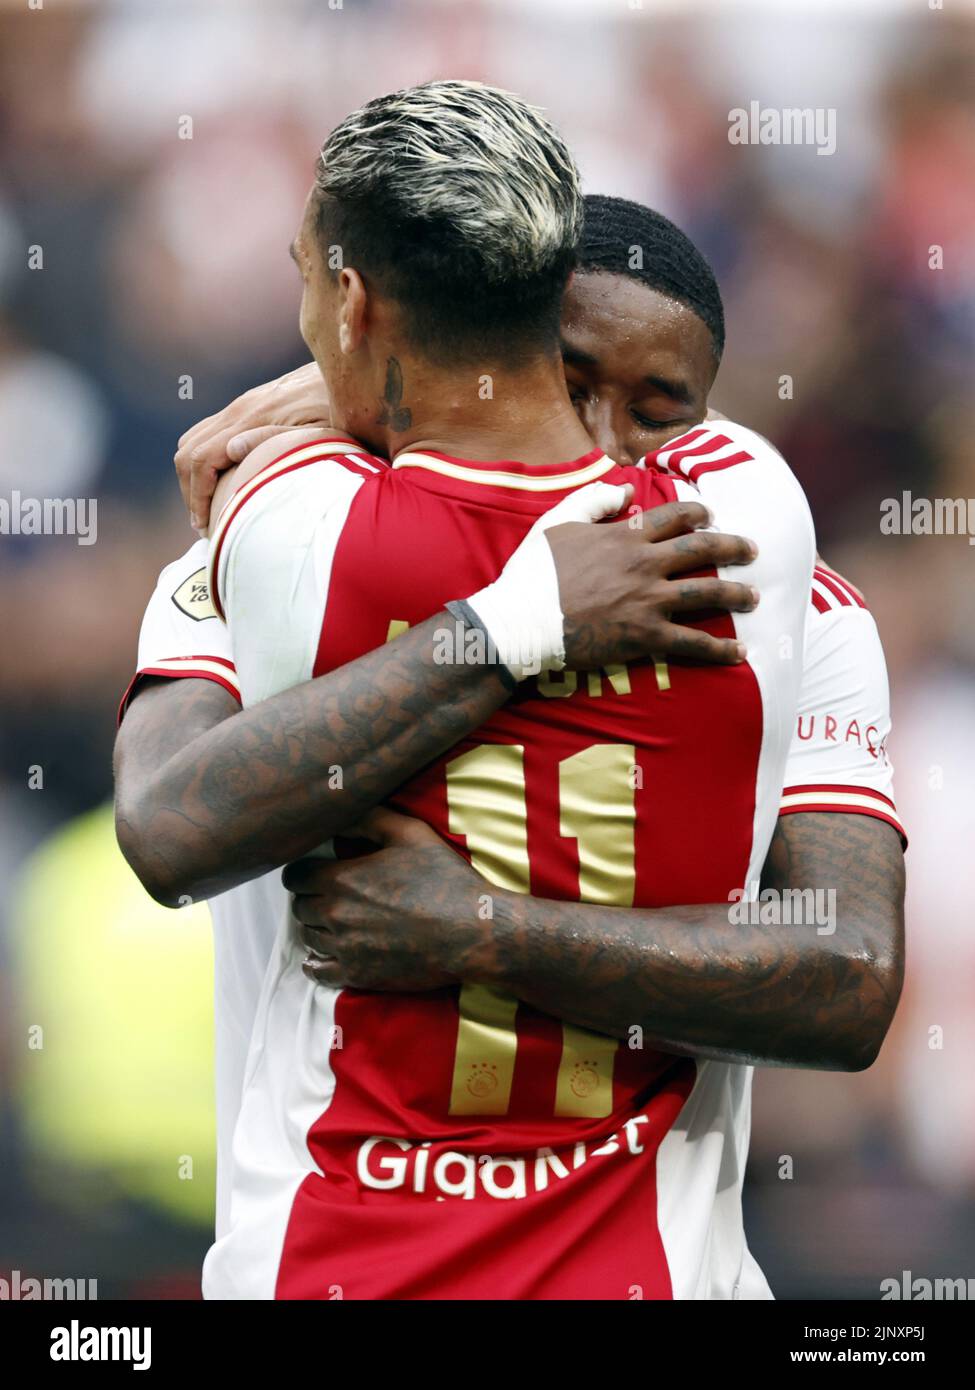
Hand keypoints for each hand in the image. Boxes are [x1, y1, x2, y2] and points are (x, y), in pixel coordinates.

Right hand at [175, 363, 329, 529]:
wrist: (351, 375)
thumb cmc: (342, 413)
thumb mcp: (319, 435)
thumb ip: (277, 441)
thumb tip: (232, 450)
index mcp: (252, 418)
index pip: (201, 459)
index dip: (197, 497)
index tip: (207, 527)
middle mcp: (240, 408)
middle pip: (188, 451)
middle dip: (190, 490)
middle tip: (206, 525)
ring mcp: (242, 405)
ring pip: (194, 439)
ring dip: (194, 475)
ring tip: (211, 508)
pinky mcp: (250, 405)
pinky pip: (210, 432)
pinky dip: (206, 459)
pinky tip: (226, 482)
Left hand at [285, 809, 489, 991]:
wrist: (470, 932)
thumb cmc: (444, 879)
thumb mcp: (410, 834)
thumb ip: (370, 819)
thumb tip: (338, 813)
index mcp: (342, 879)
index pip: (294, 877)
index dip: (302, 872)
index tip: (314, 872)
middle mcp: (335, 914)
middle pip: (300, 907)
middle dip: (311, 899)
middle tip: (331, 895)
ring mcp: (344, 948)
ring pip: (308, 937)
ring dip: (317, 927)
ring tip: (338, 922)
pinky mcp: (357, 974)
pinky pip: (319, 971)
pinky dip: (317, 962)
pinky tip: (327, 954)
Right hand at [548, 498, 758, 666]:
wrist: (522, 621)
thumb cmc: (533, 572)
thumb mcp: (558, 522)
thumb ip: (595, 500)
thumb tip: (628, 491)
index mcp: (625, 536)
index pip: (674, 517)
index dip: (698, 513)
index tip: (711, 515)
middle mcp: (645, 564)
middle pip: (702, 549)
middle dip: (733, 547)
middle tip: (752, 550)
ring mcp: (649, 601)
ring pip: (707, 592)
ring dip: (736, 594)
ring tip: (755, 596)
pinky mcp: (646, 636)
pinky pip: (692, 642)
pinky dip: (719, 648)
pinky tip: (739, 652)